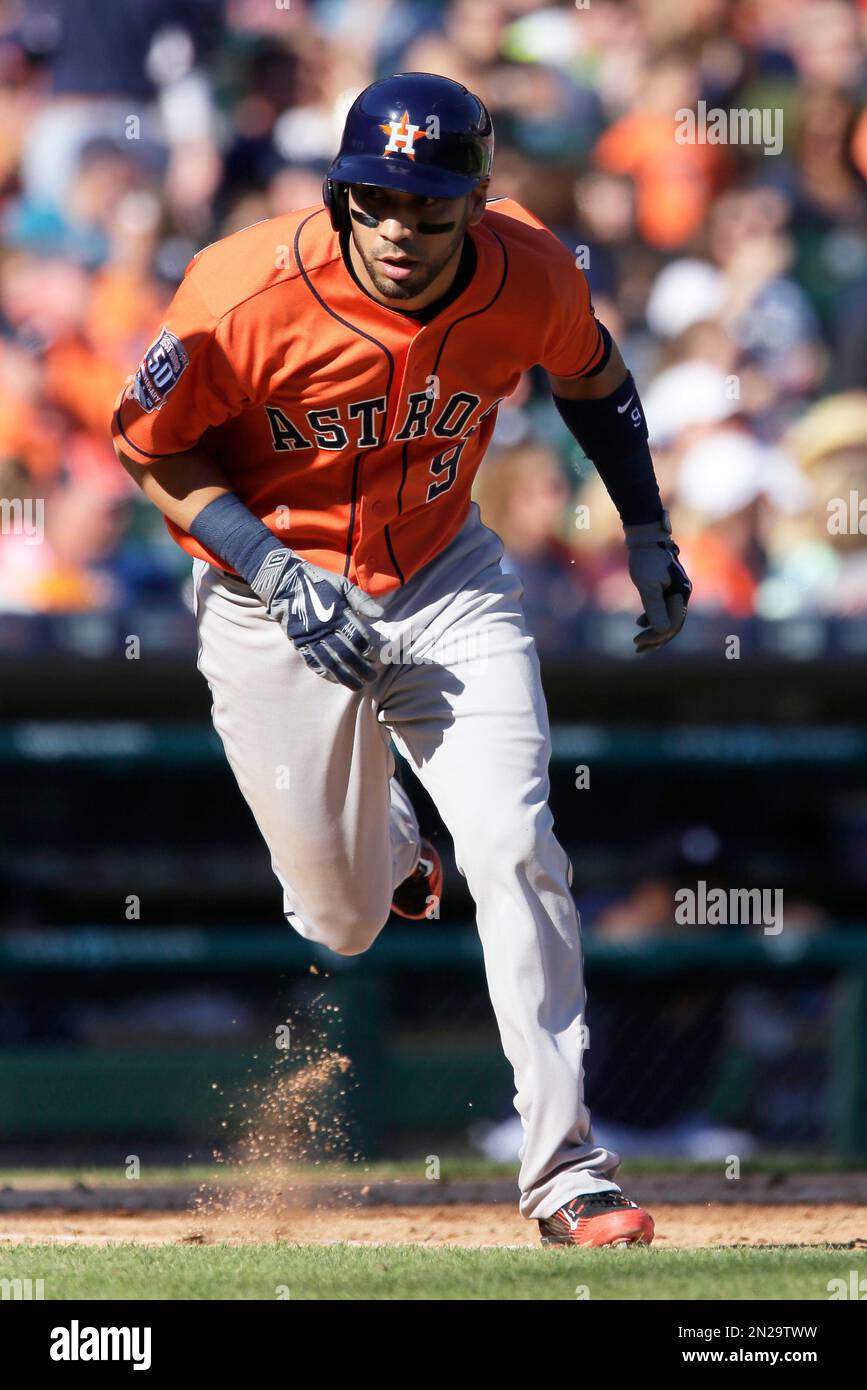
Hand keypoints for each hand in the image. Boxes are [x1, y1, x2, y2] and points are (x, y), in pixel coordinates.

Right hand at [250, 549, 383, 689]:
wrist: (285, 583)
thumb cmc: (318, 582)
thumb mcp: (343, 585)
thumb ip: (362, 600)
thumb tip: (381, 615)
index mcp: (338, 614)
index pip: (358, 638)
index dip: (369, 650)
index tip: (376, 657)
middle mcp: (325, 629)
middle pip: (347, 655)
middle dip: (361, 669)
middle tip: (372, 678)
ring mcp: (311, 638)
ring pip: (331, 663)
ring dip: (345, 677)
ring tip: (357, 686)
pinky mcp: (299, 642)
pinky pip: (313, 662)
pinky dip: (325, 673)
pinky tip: (335, 680)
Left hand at [624, 511, 691, 652]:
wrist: (646, 537)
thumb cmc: (646, 559)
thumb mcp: (647, 585)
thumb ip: (655, 608)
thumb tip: (662, 631)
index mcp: (681, 593)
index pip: (672, 624)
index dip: (655, 637)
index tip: (636, 641)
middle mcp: (683, 593)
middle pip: (673, 624)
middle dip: (655, 639)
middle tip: (637, 648)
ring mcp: (676, 590)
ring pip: (668, 617)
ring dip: (654, 631)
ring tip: (638, 641)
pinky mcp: (668, 587)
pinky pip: (664, 608)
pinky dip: (652, 617)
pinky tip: (640, 622)